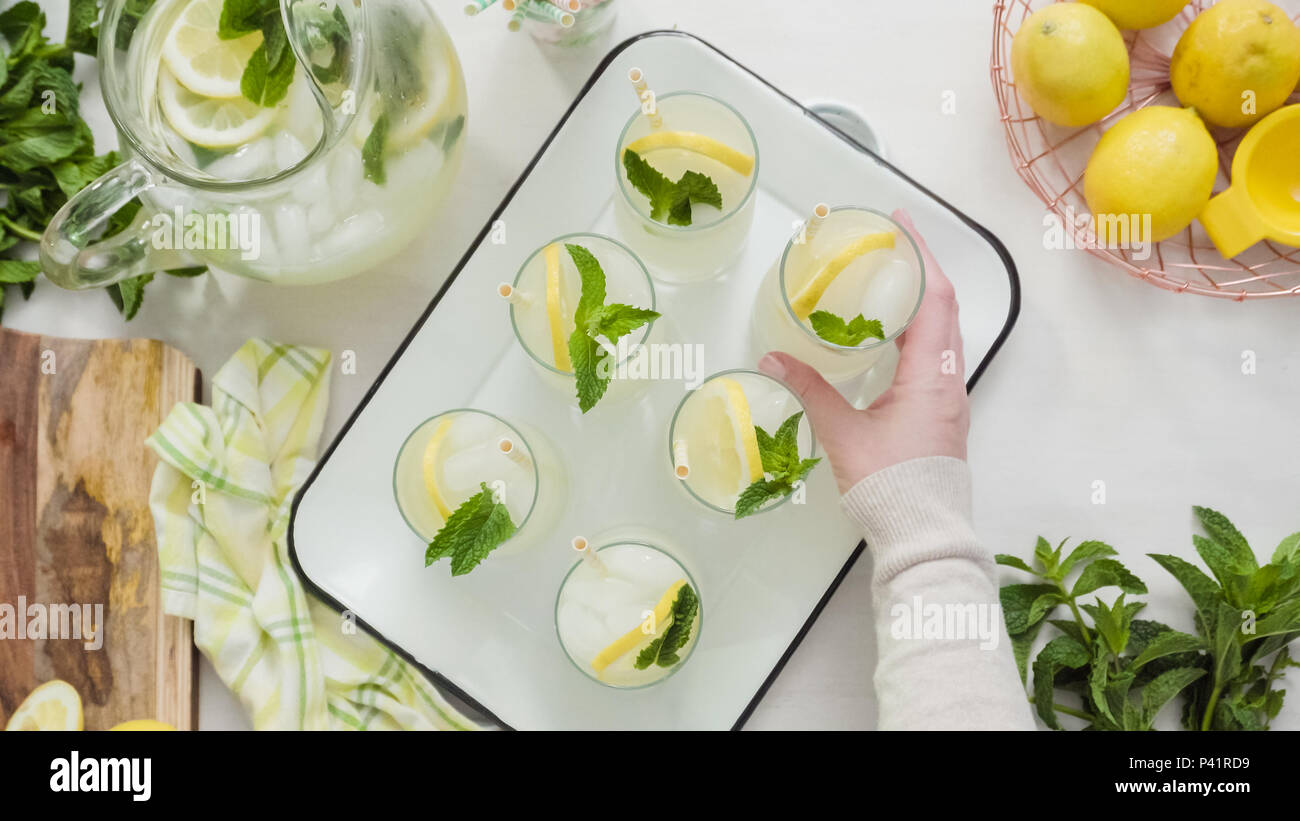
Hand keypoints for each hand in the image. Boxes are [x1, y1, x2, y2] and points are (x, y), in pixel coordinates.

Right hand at [758, 208, 968, 494]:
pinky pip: (935, 356)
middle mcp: (948, 380)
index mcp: (931, 376)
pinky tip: (892, 334)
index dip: (921, 255)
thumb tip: (775, 359)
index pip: (935, 297)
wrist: (922, 533)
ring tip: (888, 279)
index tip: (901, 224)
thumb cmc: (890, 486)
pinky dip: (919, 330)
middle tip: (890, 244)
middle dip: (920, 269)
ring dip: (922, 299)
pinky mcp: (942, 414)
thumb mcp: (843, 434)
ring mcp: (949, 398)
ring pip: (943, 332)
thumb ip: (811, 391)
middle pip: (944, 307)